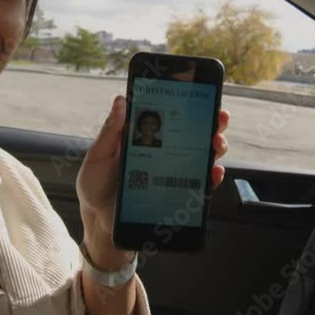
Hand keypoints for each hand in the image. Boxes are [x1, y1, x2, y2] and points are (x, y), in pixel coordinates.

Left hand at [76, 95, 229, 267]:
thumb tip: (121, 100)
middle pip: (195, 133)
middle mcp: (164, 152)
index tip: (202, 93)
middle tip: (218, 118)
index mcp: (146, 137)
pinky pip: (201, 184)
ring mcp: (173, 173)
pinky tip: (213, 172)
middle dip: (212, 123)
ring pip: (203, 156)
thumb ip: (110, 131)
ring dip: (216, 147)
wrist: (98, 221)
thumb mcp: (98, 155)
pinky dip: (211, 177)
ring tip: (216, 143)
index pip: (172, 115)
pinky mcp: (177, 193)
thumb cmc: (95, 185)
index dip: (190, 104)